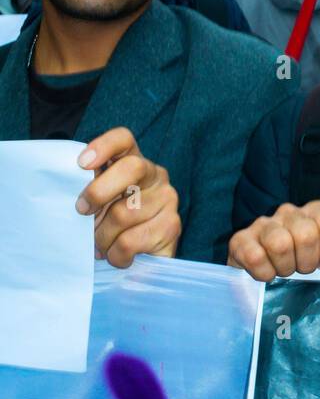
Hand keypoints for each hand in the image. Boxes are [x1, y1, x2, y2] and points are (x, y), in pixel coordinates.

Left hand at [76, 127, 180, 267]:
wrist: (139, 259)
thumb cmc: (111, 226)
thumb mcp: (97, 204)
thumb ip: (88, 190)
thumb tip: (70, 189)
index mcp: (133, 162)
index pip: (124, 139)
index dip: (104, 146)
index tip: (82, 164)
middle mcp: (155, 175)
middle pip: (131, 168)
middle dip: (100, 191)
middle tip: (82, 211)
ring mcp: (167, 200)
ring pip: (125, 213)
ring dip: (103, 236)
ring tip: (103, 244)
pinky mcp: (171, 227)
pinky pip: (131, 241)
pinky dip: (116, 254)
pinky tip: (118, 255)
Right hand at [227, 191, 319, 281]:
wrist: (278, 295)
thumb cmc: (312, 270)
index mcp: (313, 211)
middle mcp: (287, 212)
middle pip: (306, 235)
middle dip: (308, 263)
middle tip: (302, 270)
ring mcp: (262, 224)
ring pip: (280, 244)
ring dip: (285, 268)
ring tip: (285, 272)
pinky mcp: (239, 241)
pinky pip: (254, 256)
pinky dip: (264, 274)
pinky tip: (267, 275)